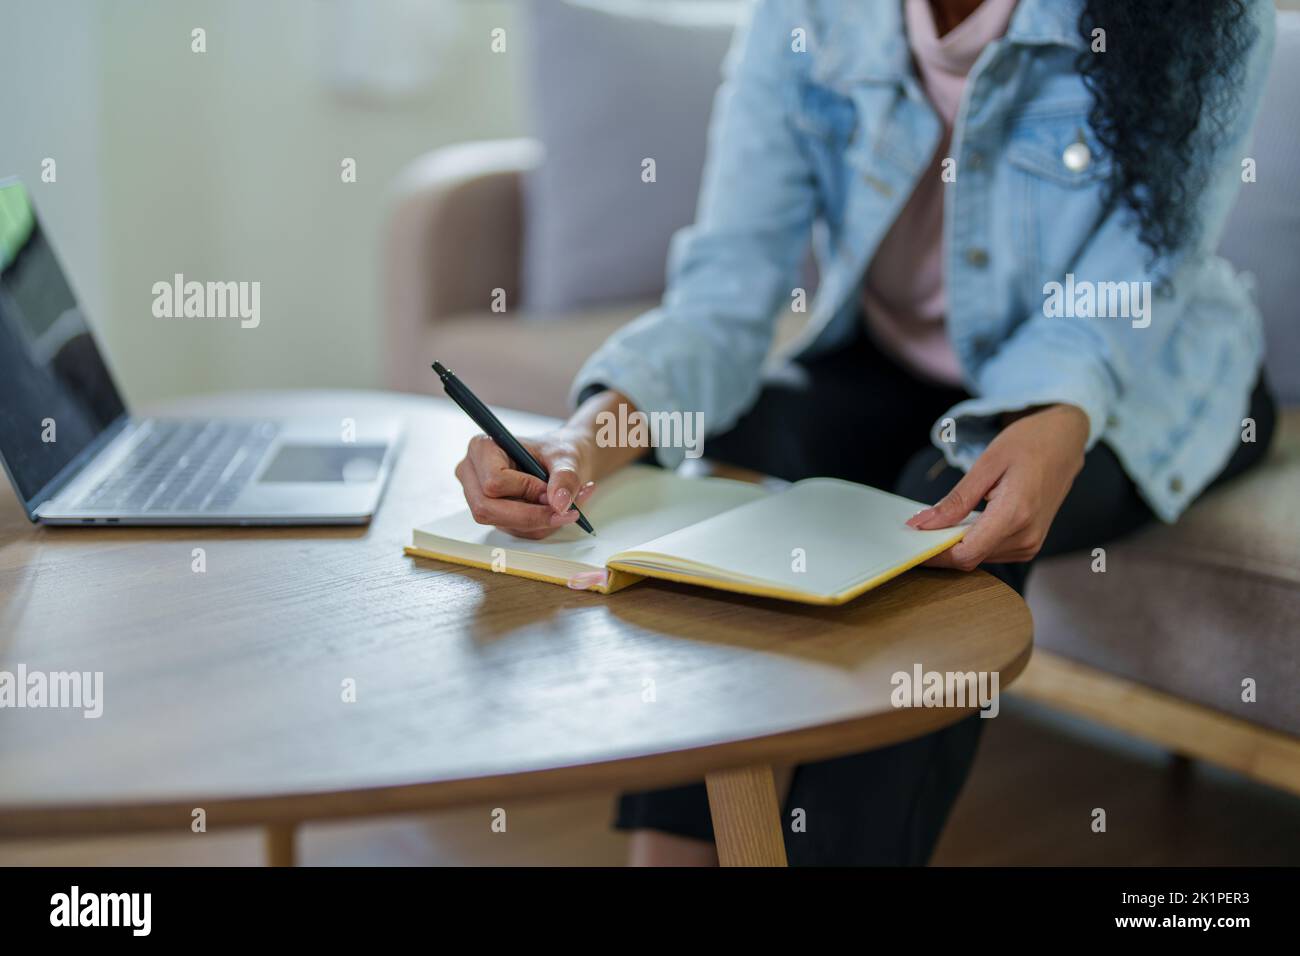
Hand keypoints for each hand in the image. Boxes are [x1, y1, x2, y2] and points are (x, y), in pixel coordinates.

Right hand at [454, 427, 597, 539]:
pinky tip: (558, 508)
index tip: (550, 489)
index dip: (525, 490)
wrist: (562, 458)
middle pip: (488, 509)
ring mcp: (480, 497)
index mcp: (482, 448)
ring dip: (542, 521)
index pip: (493, 482)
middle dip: (530, 514)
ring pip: (505, 524)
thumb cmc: (558, 449)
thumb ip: (565, 478)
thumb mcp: (567, 457)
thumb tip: (559, 503)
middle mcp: (474, 474)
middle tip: (565, 510)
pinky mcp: (495, 515)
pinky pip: (517, 530)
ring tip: (570, 503)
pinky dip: (543, 524)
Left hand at [907, 404, 1088, 569]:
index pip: (966, 554)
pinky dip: (972, 541)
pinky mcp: (1029, 544)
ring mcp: (1031, 544)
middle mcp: (1026, 537)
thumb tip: (923, 524)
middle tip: (917, 526)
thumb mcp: (986, 464)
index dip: (934, 554)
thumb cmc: (1029, 444)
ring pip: (979, 557)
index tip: (911, 544)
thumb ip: (956, 500)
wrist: (1065, 442)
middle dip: (940, 547)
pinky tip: (963, 521)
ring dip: (955, 544)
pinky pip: (991, 551)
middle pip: (970, 558)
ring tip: (940, 519)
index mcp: (1015, 515)